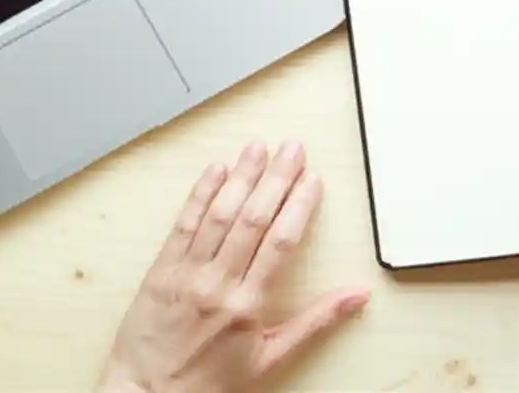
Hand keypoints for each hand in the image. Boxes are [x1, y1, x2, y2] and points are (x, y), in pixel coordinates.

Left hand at [98, 142, 368, 392]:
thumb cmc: (211, 383)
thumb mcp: (272, 359)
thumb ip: (316, 322)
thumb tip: (357, 297)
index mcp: (249, 304)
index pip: (281, 242)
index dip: (299, 206)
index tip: (313, 180)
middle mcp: (218, 283)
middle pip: (253, 219)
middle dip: (276, 178)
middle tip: (292, 149)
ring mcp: (187, 273)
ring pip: (219, 214)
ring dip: (241, 177)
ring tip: (258, 148)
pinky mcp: (161, 269)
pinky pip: (184, 224)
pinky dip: (200, 194)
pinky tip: (216, 170)